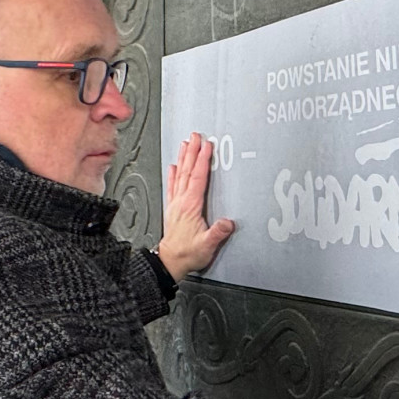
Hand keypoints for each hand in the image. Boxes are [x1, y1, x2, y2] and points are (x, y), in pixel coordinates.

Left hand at [156, 133, 237, 279]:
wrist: (171, 261)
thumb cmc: (188, 253)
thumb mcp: (207, 245)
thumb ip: (217, 233)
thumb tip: (228, 223)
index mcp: (191, 206)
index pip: (198, 177)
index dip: (203, 160)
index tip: (207, 146)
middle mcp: (181, 202)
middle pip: (187, 171)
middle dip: (192, 152)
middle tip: (196, 136)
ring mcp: (175, 204)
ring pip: (179, 175)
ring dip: (183, 158)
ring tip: (185, 144)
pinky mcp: (172, 208)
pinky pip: (172, 186)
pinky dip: (172, 174)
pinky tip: (173, 166)